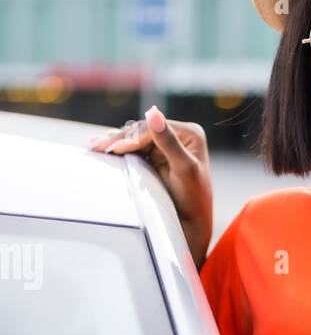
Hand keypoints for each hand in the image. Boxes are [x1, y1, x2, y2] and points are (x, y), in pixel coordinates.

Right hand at [89, 106, 212, 268]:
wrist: (193, 222)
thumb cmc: (194, 198)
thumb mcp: (183, 168)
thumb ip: (169, 142)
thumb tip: (152, 112)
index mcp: (189, 133)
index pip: (154, 129)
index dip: (133, 137)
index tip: (114, 149)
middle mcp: (179, 135)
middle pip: (142, 132)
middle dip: (118, 139)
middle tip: (95, 146)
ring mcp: (166, 145)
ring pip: (135, 139)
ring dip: (113, 142)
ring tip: (92, 146)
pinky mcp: (157, 156)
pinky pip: (134, 149)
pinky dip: (118, 149)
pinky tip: (102, 148)